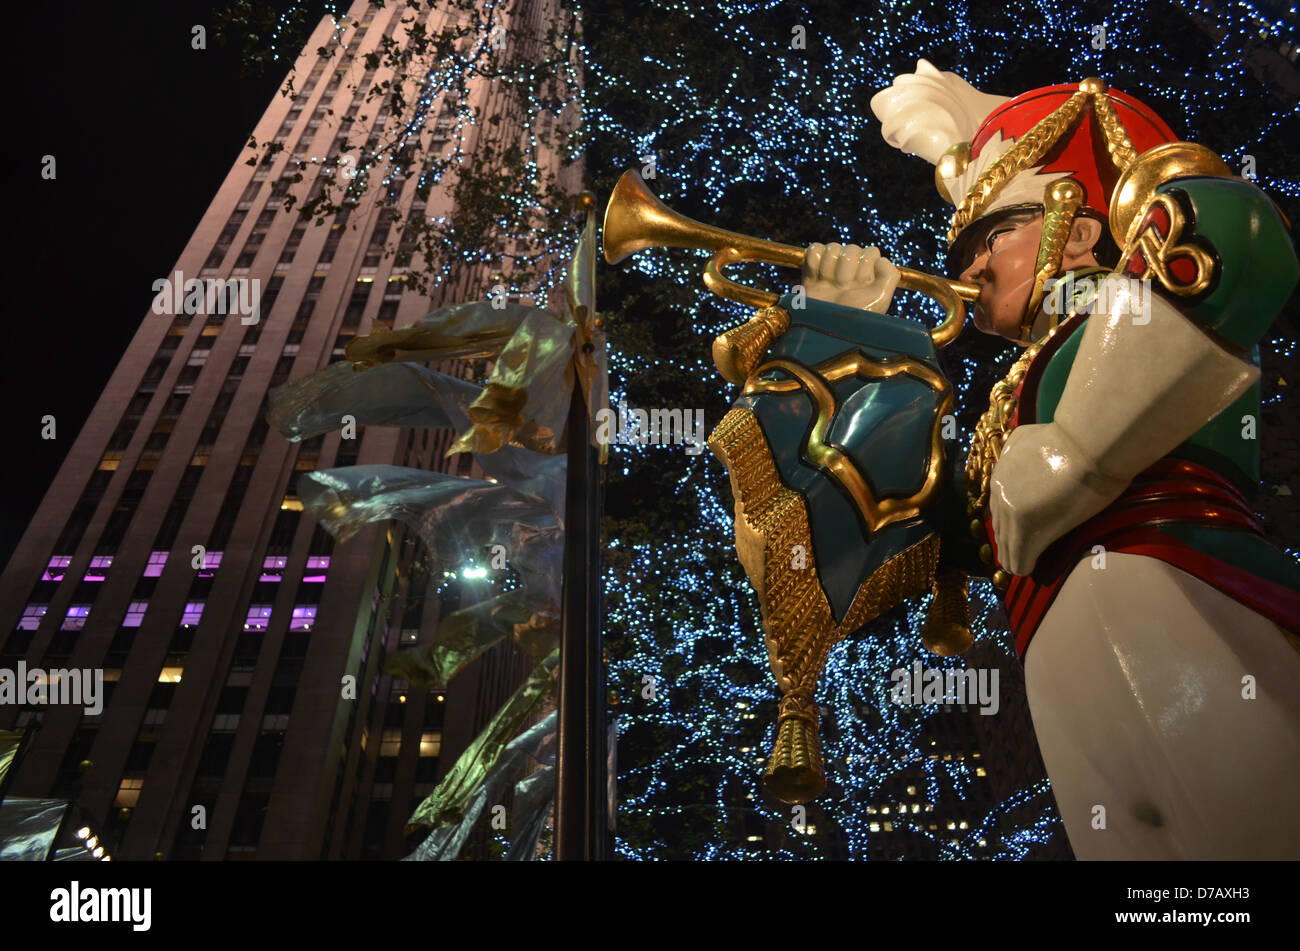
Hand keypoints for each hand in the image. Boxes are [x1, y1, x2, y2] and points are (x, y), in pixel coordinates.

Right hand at [802, 242, 899, 313]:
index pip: (870, 252)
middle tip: (841, 288)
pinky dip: (814, 261)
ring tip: (828, 286)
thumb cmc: (853, 317)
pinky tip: (816, 278)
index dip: (865, 266)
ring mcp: (831, 270)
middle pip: (850, 249)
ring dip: (829, 266)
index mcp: (869, 275)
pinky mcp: (812, 272)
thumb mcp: (880, 300)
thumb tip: (880, 259)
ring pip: (832, 248)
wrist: (824, 330)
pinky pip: (815, 250)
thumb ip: (889, 275)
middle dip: (845, 268)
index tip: (860, 284)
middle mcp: (851, 271)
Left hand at [988, 421, 1128, 575]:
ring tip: (1018, 567)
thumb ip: (1023, 450)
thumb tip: (1026, 451)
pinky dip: (1023, 565)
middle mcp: (999, 491)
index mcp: (1001, 470)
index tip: (1015, 529)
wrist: (1088, 442)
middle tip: (1015, 553)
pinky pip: (1020, 555)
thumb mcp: (1034, 437)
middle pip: (1000, 524)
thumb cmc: (1074, 437)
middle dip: (1008, 538)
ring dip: (1014, 555)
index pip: (1001, 503)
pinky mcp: (1026, 529)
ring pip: (1008, 542)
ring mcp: (1011, 511)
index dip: (1009, 519)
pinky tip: (1026, 572)